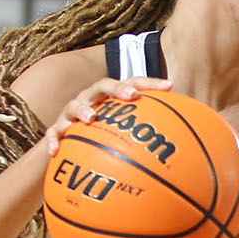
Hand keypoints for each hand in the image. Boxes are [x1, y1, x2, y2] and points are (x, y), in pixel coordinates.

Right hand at [43, 76, 173, 155]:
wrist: (69, 148)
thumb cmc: (106, 141)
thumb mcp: (128, 137)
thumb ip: (152, 139)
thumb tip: (185, 154)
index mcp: (111, 98)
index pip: (132, 84)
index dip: (150, 83)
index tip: (169, 87)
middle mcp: (91, 100)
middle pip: (102, 86)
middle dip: (117, 89)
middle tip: (131, 96)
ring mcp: (71, 113)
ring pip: (74, 105)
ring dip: (83, 110)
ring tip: (91, 118)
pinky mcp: (57, 130)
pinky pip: (53, 134)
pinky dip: (54, 140)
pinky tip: (57, 151)